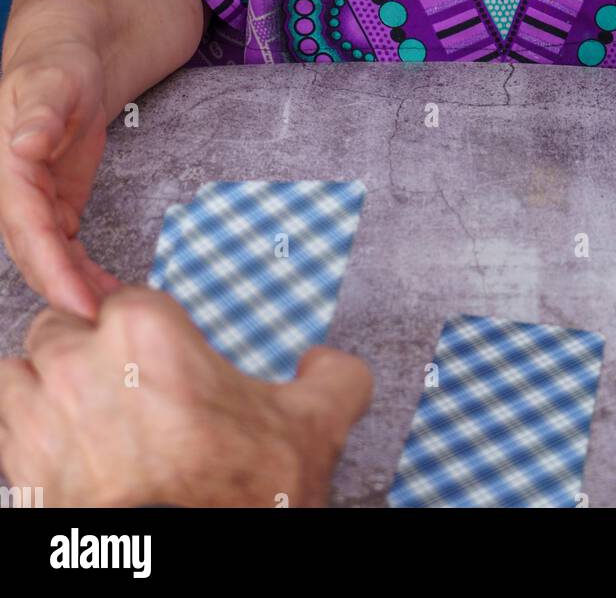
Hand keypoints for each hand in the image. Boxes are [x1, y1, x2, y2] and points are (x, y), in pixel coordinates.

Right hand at [0, 36, 122, 317]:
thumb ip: (43, 110)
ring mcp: (33, 197)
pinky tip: (109, 293)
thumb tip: (26, 144)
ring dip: (76, 288)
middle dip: (63, 291)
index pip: (26, 226)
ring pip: (49, 255)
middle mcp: (12, 187)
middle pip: (33, 251)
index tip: (78, 302)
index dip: (51, 268)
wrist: (70, 48)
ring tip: (112, 316)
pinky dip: (84, 272)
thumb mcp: (56, 76)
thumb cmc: (60, 56)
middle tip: (101, 325)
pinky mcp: (55, 201)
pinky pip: (66, 246)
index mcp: (6, 161)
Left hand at [0, 287, 373, 506]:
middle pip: (60, 329)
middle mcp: (80, 366)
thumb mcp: (313, 428)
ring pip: (17, 374)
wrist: (191, 568)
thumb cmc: (237, 504)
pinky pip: (3, 429)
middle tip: (124, 388)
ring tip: (79, 413)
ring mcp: (40, 422)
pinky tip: (60, 452)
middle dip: (84, 352)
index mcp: (144, 333)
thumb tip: (328, 365)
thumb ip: (333, 377)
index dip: (137, 325)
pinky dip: (22, 435)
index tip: (154, 354)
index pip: (122, 297)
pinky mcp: (18, 475)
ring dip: (40, 387)